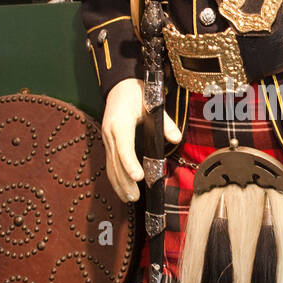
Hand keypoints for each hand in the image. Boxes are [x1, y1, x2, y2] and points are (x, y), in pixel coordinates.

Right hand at [101, 77, 181, 203]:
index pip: (124, 146)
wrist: (119, 85)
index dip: (129, 163)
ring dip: (118, 183)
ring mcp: (107, 138)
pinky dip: (115, 177)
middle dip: (124, 180)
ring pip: (110, 165)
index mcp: (120, 122)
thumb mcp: (152, 102)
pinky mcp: (108, 142)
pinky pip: (109, 163)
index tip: (138, 177)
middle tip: (134, 196)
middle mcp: (110, 132)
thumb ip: (164, 121)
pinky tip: (122, 189)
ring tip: (129, 198)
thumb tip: (176, 138)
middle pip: (115, 161)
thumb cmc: (137, 92)